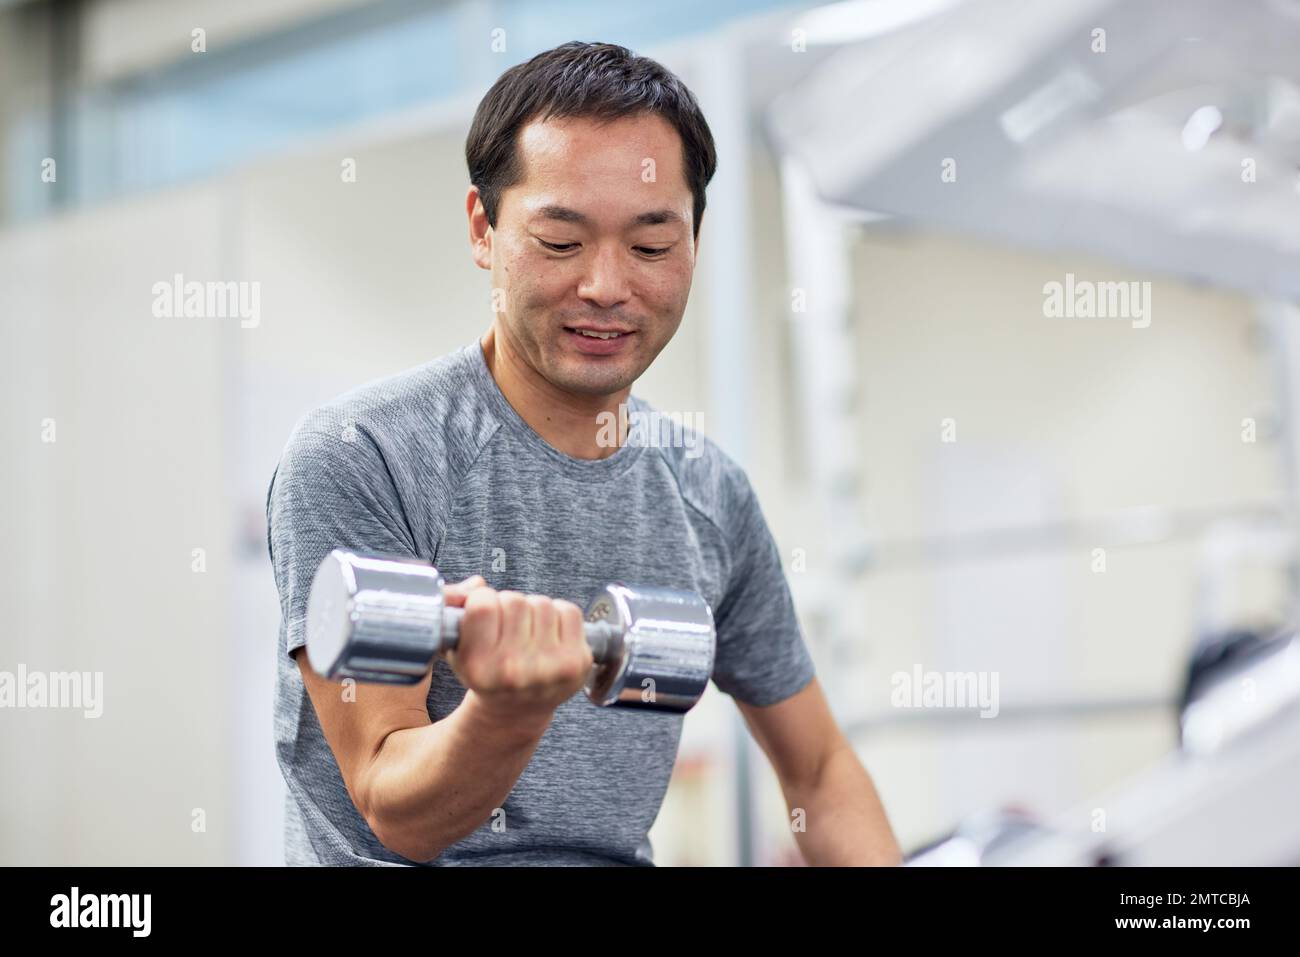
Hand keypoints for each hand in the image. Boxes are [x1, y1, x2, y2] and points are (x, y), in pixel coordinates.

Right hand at [441, 578, 593, 724]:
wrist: (516, 710)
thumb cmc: (485, 671)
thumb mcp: (455, 646)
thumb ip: (453, 607)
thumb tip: (477, 585)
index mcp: (479, 667)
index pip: (483, 605)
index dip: (481, 600)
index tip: (483, 611)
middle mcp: (513, 671)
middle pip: (514, 601)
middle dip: (508, 605)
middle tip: (507, 625)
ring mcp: (549, 668)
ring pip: (542, 603)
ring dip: (533, 610)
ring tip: (527, 631)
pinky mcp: (576, 662)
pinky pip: (569, 611)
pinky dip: (559, 614)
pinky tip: (548, 634)